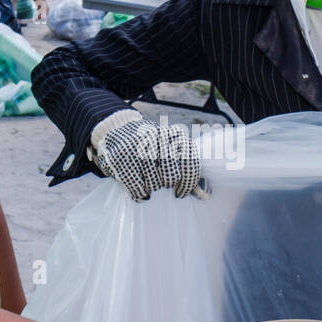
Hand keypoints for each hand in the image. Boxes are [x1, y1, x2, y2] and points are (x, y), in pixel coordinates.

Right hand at [93, 115, 207, 201]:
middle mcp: (158, 138)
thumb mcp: (170, 149)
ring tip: (145, 180)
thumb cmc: (150, 146)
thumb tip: (205, 194)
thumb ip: (188, 169)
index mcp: (174, 135)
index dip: (188, 184)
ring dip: (151, 188)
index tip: (181, 193)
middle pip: (172, 177)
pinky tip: (138, 189)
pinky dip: (139, 194)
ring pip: (154, 185)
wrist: (116, 127)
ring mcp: (138, 148)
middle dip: (167, 184)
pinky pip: (137, 188)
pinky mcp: (121, 159)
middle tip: (160, 181)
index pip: (189, 164)